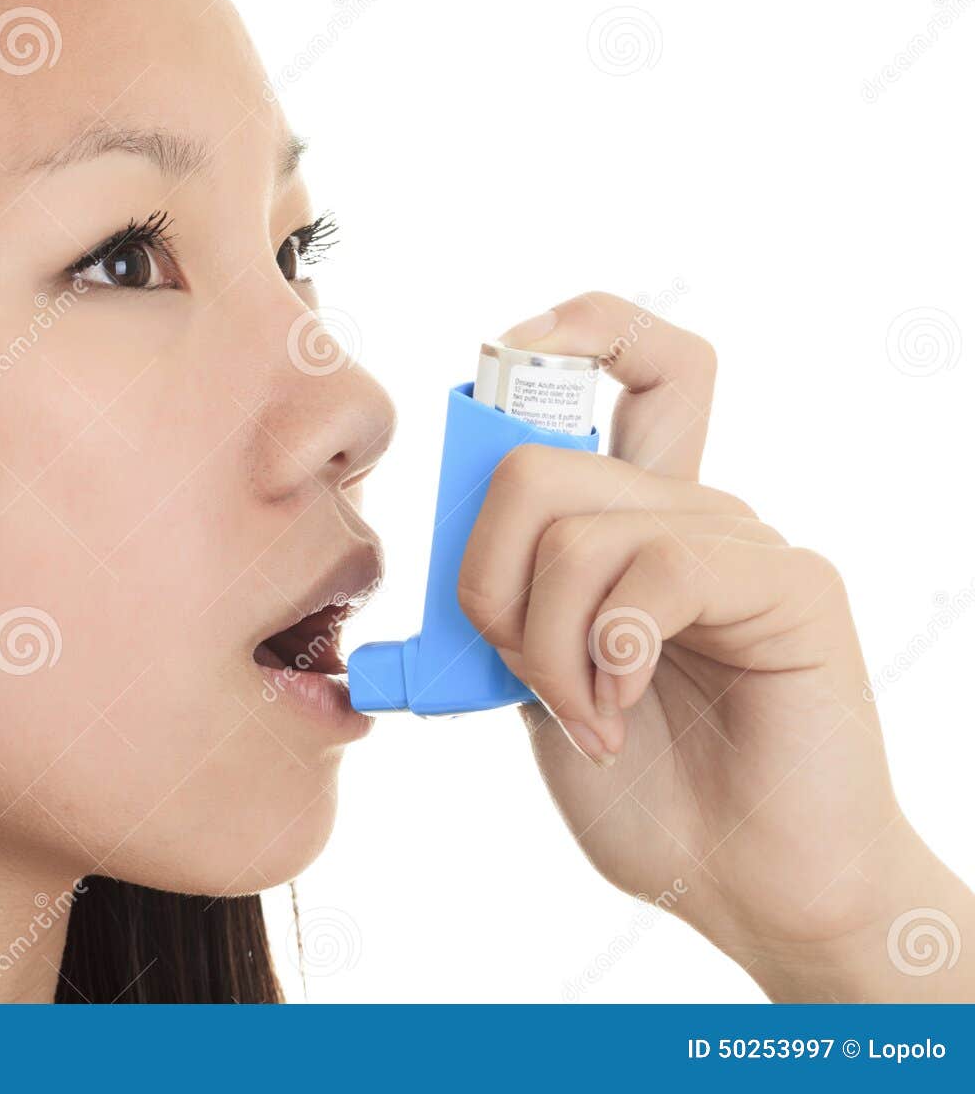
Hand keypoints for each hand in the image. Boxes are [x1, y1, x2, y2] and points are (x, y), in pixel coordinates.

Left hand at [458, 292, 974, 1000]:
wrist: (745, 881)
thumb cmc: (646, 787)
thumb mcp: (536, 684)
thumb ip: (506, 601)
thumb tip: (426, 536)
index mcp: (627, 519)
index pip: (626, 362)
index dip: (565, 333)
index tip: (501, 352)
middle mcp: (685, 509)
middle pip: (534, 460)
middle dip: (486, 581)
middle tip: (518, 670)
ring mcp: (739, 540)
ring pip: (574, 526)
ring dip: (544, 646)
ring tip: (584, 716)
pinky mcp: (787, 585)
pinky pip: (655, 568)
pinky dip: (606, 654)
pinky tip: (621, 708)